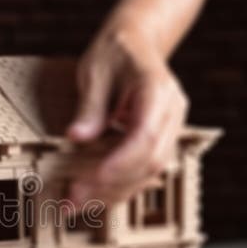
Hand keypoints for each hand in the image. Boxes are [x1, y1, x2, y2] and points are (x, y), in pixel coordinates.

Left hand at [67, 26, 187, 205]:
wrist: (136, 43)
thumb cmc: (114, 52)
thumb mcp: (94, 71)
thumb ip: (89, 106)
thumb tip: (77, 138)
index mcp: (158, 90)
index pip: (147, 134)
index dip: (122, 161)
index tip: (94, 177)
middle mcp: (172, 113)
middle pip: (151, 160)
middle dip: (112, 184)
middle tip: (74, 196)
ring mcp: (170, 129)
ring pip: (149, 172)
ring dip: (113, 192)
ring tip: (75, 203)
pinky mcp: (159, 142)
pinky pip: (143, 170)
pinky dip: (118, 186)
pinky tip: (91, 196)